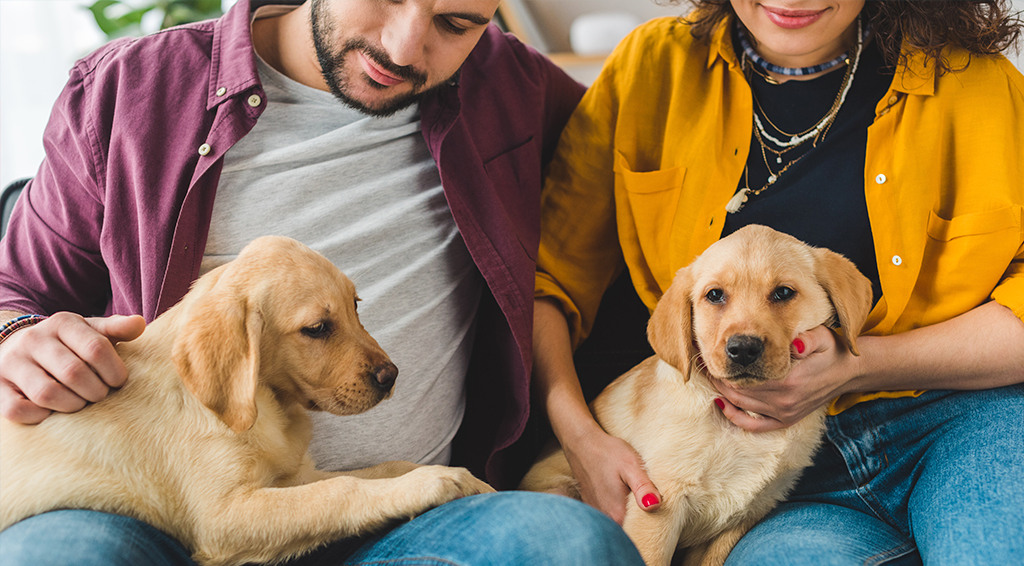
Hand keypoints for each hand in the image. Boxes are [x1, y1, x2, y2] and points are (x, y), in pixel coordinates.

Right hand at [0, 312, 144, 422]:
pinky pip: (18, 410)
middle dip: (96, 391)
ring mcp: (12, 364)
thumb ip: (116, 329)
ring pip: (48, 393)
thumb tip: (140, 324)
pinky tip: (53, 411)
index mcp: (62, 323)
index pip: (96, 348)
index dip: (114, 371)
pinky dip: (41, 416)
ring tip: (81, 403)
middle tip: (101, 395)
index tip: (119, 381)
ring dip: (72, 405)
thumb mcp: (90, 331)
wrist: (17, 348)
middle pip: (74, 373)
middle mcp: (34, 339)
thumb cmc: (67, 344)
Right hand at [562, 426, 661, 523]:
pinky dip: (618, 509)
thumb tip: (654, 505)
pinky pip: (609, 515)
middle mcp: (605, 517)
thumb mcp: (631, 466)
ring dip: (629, 515)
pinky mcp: (593, 505)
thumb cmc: (608, 452)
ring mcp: (597, 512)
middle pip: (630, 529)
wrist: (582, 443)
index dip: (652, 525)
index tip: (659, 512)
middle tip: (648, 500)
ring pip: (619, 523)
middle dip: (642, 521)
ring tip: (634, 495)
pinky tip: (622, 493)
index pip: (640, 532)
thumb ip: (643, 487)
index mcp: (617, 513)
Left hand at [711, 325, 858, 431]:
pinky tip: (722, 405)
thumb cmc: (831, 350)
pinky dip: (736, 417)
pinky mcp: (786, 420)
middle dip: (718, 378)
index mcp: (789, 381)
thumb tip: (795, 344)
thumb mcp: (822, 338)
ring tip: (708, 376)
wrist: (848, 372)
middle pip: (738, 393)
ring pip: (742, 406)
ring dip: (722, 392)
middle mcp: (784, 402)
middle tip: (703, 362)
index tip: (710, 354)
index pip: (746, 378)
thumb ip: (808, 340)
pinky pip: (756, 425)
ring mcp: (784, 413)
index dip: (725, 368)